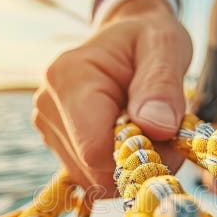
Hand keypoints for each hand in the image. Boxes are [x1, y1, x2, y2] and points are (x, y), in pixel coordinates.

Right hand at [33, 0, 191, 196]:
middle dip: (138, 163)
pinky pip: (93, 177)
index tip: (168, 135)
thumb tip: (155, 127)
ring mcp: (49, 128)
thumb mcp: (166, 47)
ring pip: (95, 180)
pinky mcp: (58, 143)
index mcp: (69, 79)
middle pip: (95, 171)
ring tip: (148, 130)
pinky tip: (130, 138)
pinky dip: (119, 168)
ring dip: (131, 167)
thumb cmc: (148, 38)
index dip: (138, 155)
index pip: (95, 150)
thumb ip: (162, 86)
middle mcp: (48, 106)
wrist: (127, 37)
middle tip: (166, 134)